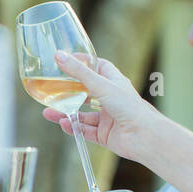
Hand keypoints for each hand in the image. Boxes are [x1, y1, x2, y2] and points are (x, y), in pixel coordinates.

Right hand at [42, 52, 162, 161]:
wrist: (143, 136)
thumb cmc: (129, 106)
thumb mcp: (101, 85)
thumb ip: (78, 72)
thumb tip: (59, 55)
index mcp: (115, 83)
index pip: (99, 68)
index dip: (84, 63)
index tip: (67, 59)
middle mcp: (112, 99)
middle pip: (86, 93)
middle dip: (69, 92)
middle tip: (51, 89)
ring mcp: (108, 118)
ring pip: (82, 114)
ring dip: (66, 113)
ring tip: (49, 113)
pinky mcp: (105, 135)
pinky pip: (85, 130)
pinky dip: (74, 128)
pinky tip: (63, 124)